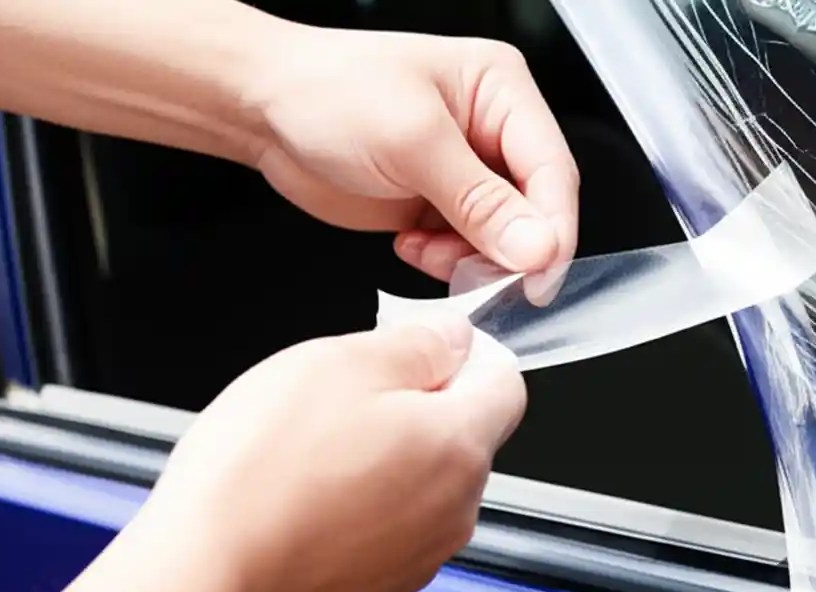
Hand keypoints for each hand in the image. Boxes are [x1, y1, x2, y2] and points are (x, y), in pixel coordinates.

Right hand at [142, 313, 524, 591]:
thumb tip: (456, 339)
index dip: (466, 357)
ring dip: (387, 463)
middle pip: (464, 438)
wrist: (205, 575)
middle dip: (418, 409)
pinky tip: (304, 502)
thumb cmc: (264, 466)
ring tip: (313, 455)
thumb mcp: (342, 362)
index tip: (418, 352)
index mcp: (460, 445)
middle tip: (344, 400)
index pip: (507, 385)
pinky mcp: (379, 590)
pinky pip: (388, 533)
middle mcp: (457, 510)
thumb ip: (418, 344)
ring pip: (424, 487)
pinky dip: (360, 512)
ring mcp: (420, 558)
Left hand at [245, 26, 579, 281]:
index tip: (540, 275)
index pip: (552, 170)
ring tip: (426, 251)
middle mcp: (492, 131)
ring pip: (503, 239)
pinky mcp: (440, 204)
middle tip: (480, 274)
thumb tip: (537, 246)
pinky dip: (445, 262)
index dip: (553, 228)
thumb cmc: (327, 92)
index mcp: (501, 90)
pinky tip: (410, 244)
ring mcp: (466, 171)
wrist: (262, 109)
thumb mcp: (412, 142)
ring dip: (471, 260)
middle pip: (535, 209)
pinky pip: (467, 251)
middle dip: (508, 248)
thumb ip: (480, 200)